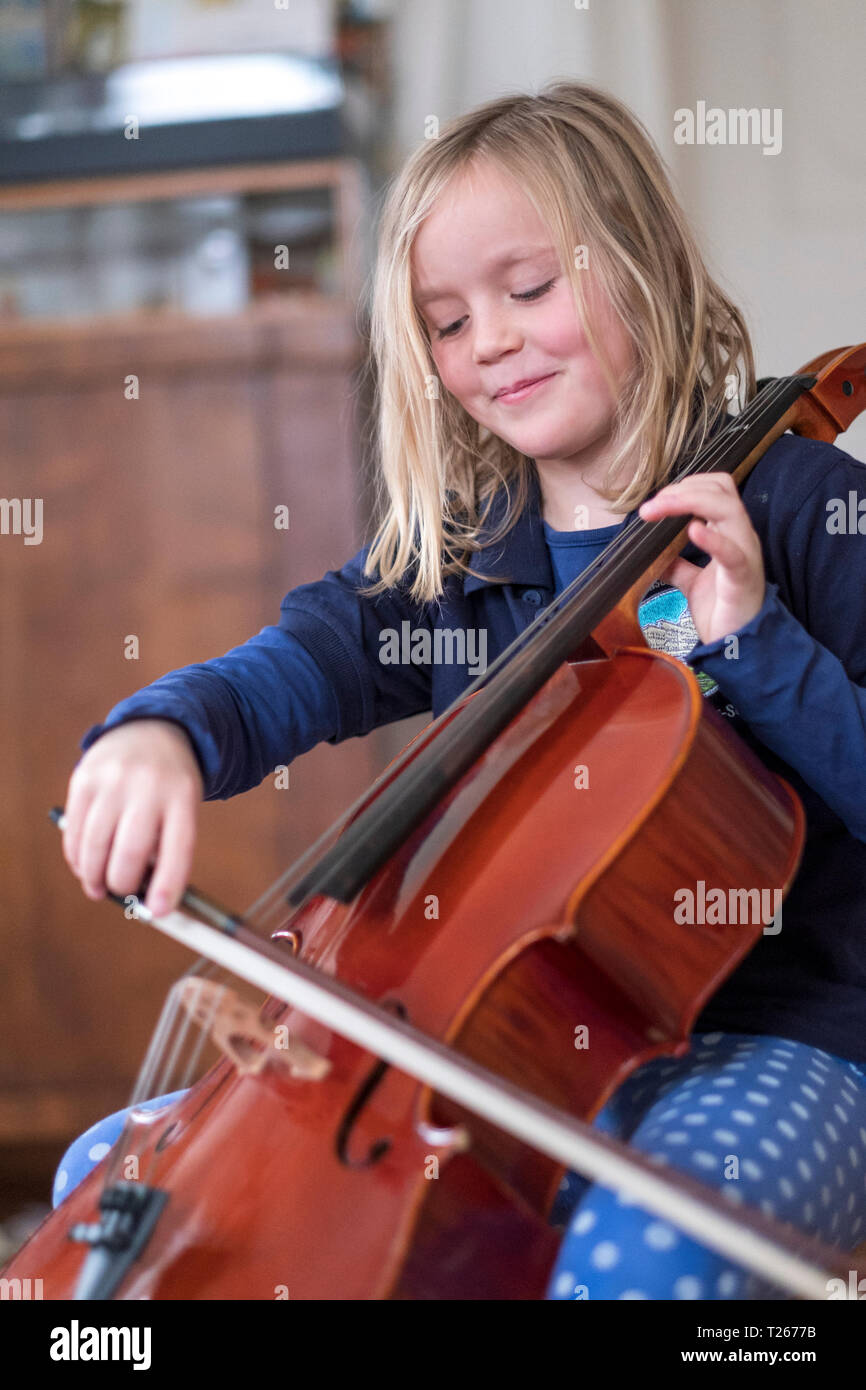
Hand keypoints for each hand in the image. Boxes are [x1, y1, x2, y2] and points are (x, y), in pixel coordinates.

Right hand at [62, 719, 203, 916]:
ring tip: (99, 887)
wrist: (151, 730)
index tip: (158, 912)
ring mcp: (112, 780)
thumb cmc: (169, 783)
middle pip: (130, 852)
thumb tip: (147, 901)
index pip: (178, 849)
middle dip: (123, 884)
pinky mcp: (84, 779)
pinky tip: (84, 864)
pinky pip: (74, 831)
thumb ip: (167, 847)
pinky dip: (76, 857)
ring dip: (94, 877)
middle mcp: (148, 785)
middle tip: (123, 893)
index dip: (167, 886)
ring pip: (95, 846)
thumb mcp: (183, 805)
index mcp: (182, 795)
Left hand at [638, 472, 765, 646]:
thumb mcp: (692, 582)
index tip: (656, 502)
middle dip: (683, 488)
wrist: (740, 644)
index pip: (714, 488)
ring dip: (689, 502)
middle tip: (652, 506)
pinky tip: (693, 530)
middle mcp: (740, 535)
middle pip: (722, 489)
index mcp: (729, 532)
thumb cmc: (722, 609)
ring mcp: (744, 553)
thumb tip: (653, 555)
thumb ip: (677, 564)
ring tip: (660, 509)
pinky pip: (733, 552)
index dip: (685, 486)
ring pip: (728, 509)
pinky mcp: (742, 577)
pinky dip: (713, 539)